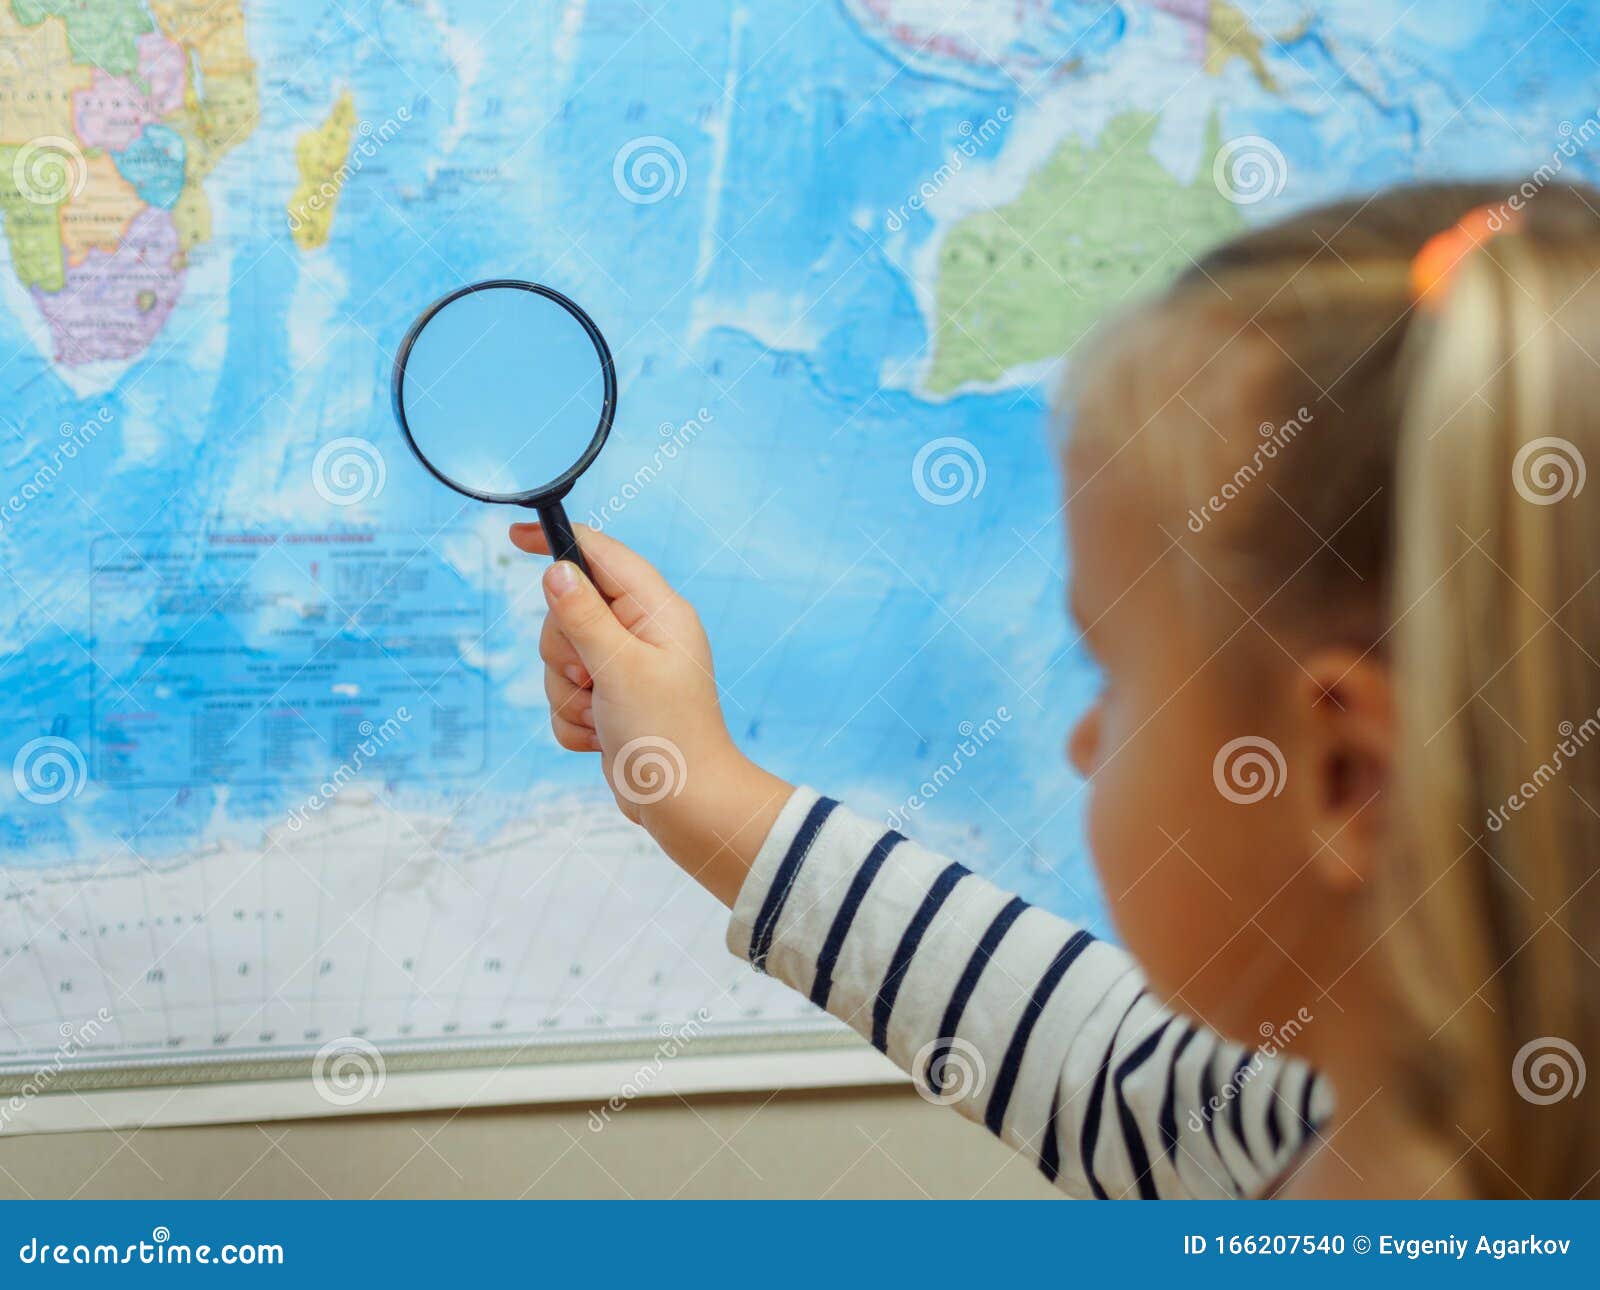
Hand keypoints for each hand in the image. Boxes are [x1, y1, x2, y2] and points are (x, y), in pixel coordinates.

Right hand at [510, 522, 791, 904]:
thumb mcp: (619, 667)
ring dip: (569, 696)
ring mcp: (625, 671)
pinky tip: (602, 740)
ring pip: (559, 662)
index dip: (560, 542)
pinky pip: (564, 699)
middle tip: (593, 679)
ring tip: (604, 717)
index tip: (513, 535)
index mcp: (658, 612)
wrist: (683, 806)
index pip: (602, 556)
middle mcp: (643, 635)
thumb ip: (583, 616)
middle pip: (568, 613)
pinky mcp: (609, 704)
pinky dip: (574, 723)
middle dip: (565, 654)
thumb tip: (556, 569)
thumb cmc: (666, 734)